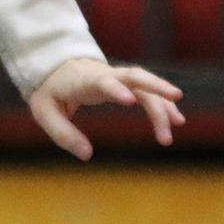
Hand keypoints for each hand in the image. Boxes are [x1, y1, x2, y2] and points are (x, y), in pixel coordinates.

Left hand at [27, 58, 184, 159]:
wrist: (56, 68)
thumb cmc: (49, 91)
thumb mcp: (44, 112)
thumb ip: (63, 134)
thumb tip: (87, 155)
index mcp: (83, 80)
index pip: (102, 81)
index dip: (115, 89)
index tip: (129, 101)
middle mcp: (105, 75)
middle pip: (133, 75)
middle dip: (155, 85)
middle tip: (176, 98)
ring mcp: (117, 77)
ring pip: (145, 83)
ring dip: (162, 100)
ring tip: (178, 123)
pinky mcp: (124, 84)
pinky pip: (147, 91)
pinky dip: (162, 104)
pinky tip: (176, 120)